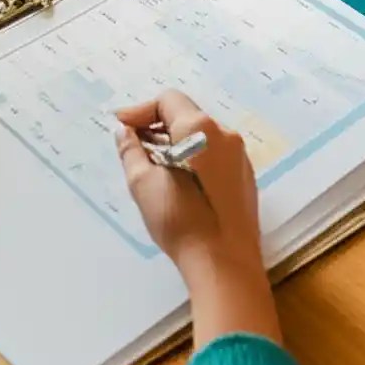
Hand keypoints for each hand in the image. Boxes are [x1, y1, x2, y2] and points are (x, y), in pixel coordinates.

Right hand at [114, 90, 260, 269]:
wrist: (226, 264)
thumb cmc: (182, 222)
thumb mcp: (144, 185)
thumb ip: (131, 152)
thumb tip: (124, 132)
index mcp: (203, 129)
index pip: (168, 101)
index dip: (140, 111)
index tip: (121, 128)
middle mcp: (227, 135)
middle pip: (186, 114)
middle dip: (156, 125)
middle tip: (132, 144)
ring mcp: (240, 156)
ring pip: (201, 135)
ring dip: (173, 141)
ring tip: (150, 162)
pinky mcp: (244, 176)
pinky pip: (214, 153)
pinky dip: (191, 155)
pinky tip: (176, 178)